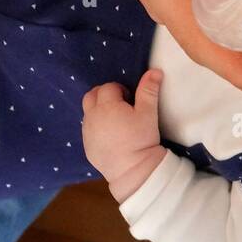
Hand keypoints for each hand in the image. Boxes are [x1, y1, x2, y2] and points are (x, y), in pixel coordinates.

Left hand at [82, 71, 168, 202]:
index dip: (120, 90)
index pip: (108, 87)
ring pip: (87, 112)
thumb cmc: (141, 139)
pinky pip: (87, 129)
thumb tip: (154, 70)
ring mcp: (87, 132)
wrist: (132, 170)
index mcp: (107, 105)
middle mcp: (92, 116)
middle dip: (104, 95)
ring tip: (115, 120)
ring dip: (98, 109)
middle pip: (91, 95)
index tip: (130, 100)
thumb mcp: (148, 113)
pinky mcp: (86, 146)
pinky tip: (110, 135)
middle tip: (120, 105)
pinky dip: (95, 125)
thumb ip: (149, 90)